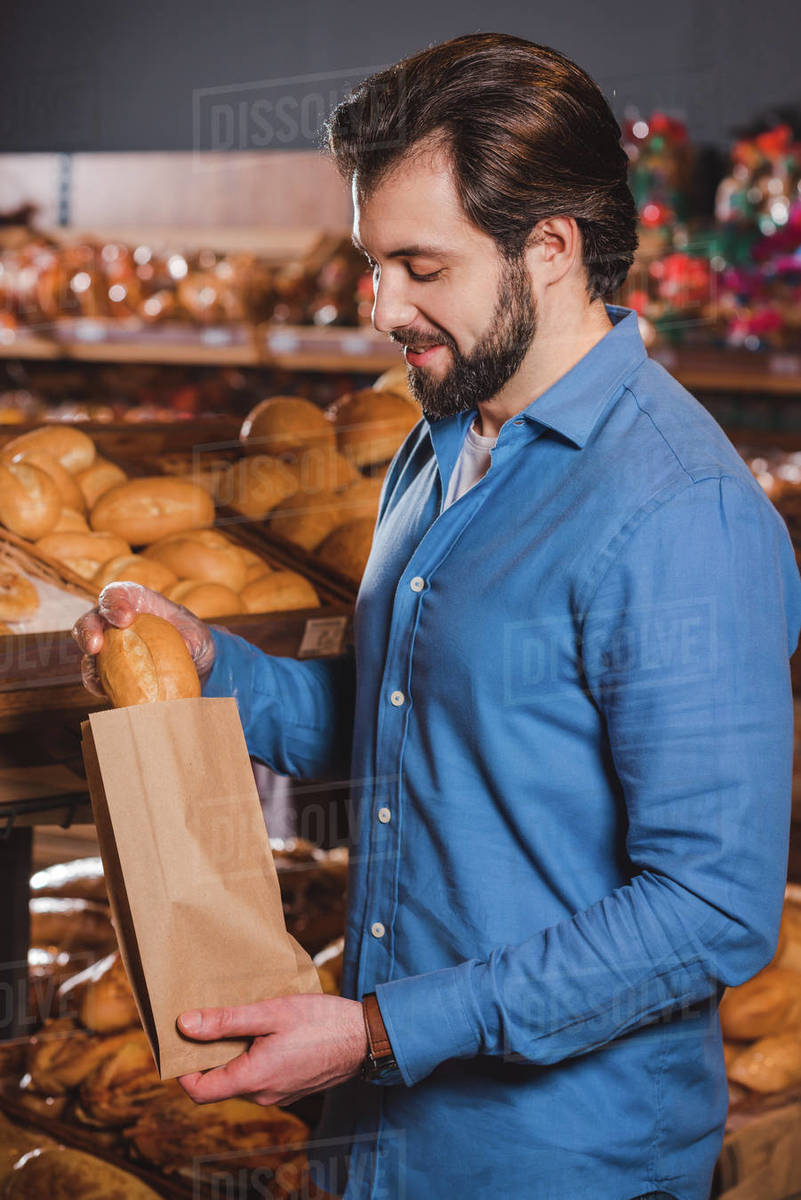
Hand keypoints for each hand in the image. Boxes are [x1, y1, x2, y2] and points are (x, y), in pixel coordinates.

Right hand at [71, 581, 215, 698]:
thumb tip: (186, 648)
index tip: (125, 618)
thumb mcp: (196, 635)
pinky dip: (96, 684)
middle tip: (96, 644)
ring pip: (85, 649)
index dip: (115, 604)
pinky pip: (93, 676)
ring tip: (93, 674)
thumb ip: (190, 639)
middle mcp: (112, 620)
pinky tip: (104, 692)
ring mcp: (106, 644)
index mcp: (133, 601)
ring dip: (86, 661)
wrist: (190, 662)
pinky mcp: (106, 669)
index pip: (116, 595)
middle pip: (90, 620)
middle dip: (89, 630)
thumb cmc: (190, 638)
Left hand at [176, 993, 366, 1105]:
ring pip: (241, 1079)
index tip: (179, 1044)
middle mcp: (263, 1094)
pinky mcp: (292, 1088)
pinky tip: (265, 1032)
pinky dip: (253, 1058)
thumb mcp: (271, 1013)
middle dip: (208, 1057)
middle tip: (208, 1022)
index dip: (182, 1071)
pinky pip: (261, 1078)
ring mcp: (279, 1094)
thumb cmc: (320, 1021)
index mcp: (253, 1078)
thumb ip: (227, 1021)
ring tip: (240, 1022)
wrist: (364, 1037)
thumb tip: (185, 1025)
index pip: (200, 1091)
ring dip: (233, 1055)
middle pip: (220, 1083)